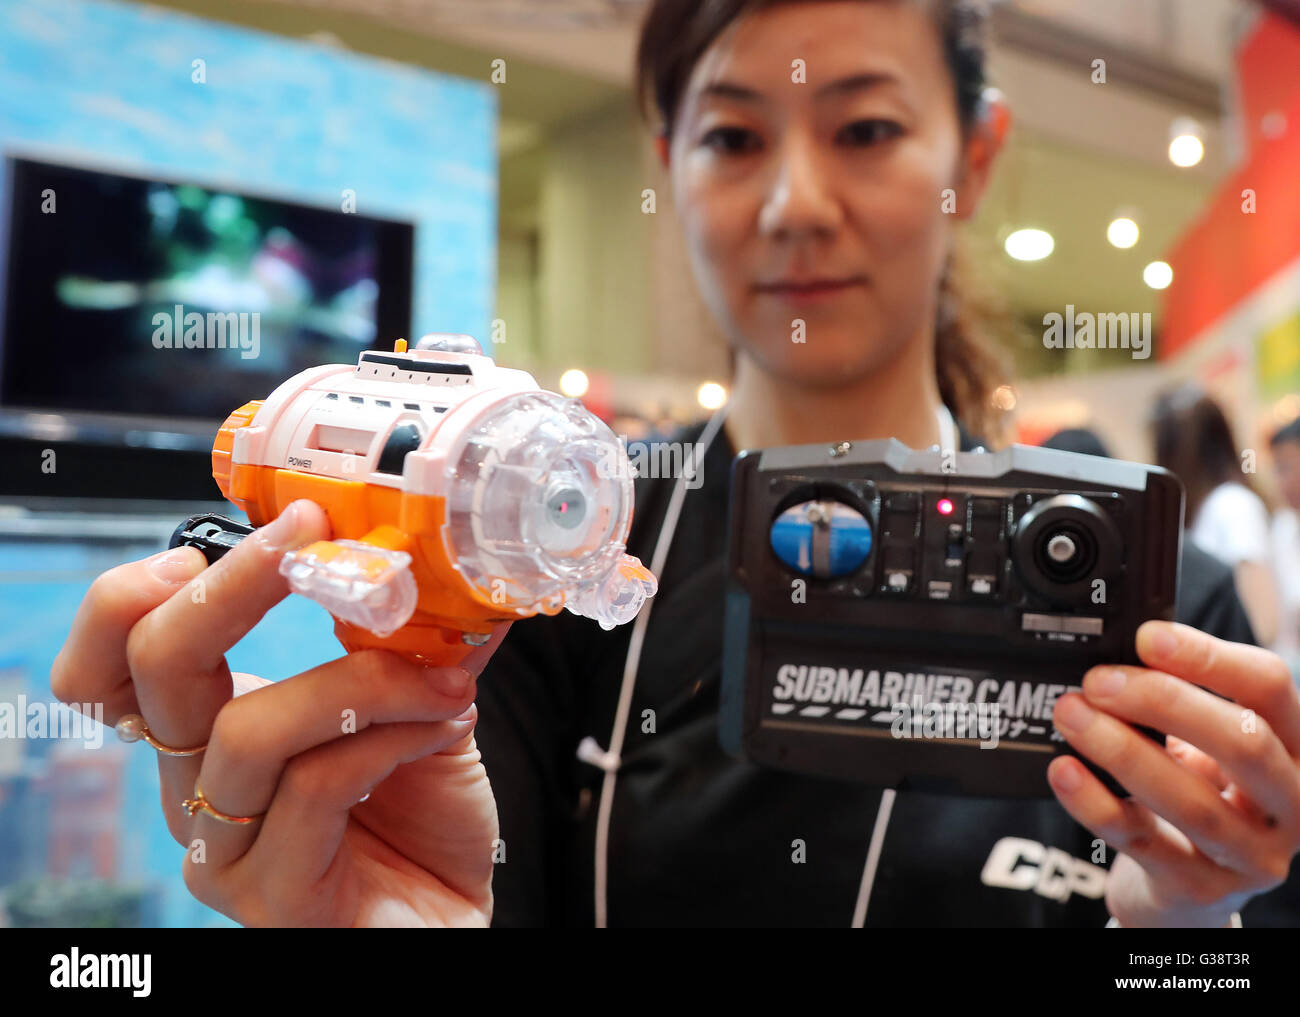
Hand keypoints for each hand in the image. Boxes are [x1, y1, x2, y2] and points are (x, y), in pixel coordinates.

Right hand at [51, 500, 511, 926]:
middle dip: (233, 587)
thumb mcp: (413, 703)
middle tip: (313, 542)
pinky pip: (314, 787)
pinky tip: (442, 730)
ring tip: (446, 684)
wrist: (451, 915)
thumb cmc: (424, 816)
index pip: (121, 650)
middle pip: (154, 666)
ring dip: (366, 682)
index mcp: (214, 726)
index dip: (150, 585)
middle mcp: (198, 783)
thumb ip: (403, 638)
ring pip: (252, 729)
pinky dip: (390, 738)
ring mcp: (224, 845)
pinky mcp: (268, 894)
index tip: (265, 532)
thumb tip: (431, 551)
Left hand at [1048, 620, 1299, 926]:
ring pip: (1192, 801)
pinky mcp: (1199, 889)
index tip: (1148, 637)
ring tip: (1071, 715)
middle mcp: (1288, 804)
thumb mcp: (1202, 744)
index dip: (1209, 657)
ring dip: (1122, 751)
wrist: (1185, 889)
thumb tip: (1114, 656)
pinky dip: (1095, 802)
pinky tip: (1064, 771)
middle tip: (1098, 682)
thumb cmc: (1198, 794)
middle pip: (1243, 743)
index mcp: (1294, 748)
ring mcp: (1249, 855)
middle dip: (1164, 703)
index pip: (1270, 688)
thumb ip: (1174, 703)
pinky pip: (1142, 841)